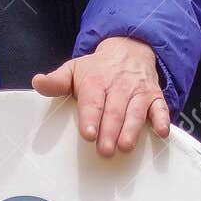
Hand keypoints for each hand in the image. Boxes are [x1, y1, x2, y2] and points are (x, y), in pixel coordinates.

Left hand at [33, 36, 169, 157]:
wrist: (128, 49)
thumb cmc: (97, 68)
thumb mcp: (74, 69)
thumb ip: (56, 81)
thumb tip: (37, 82)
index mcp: (95, 82)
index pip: (92, 101)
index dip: (90, 118)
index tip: (89, 133)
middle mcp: (118, 87)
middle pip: (114, 111)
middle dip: (110, 131)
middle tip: (104, 150)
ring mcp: (138, 92)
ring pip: (136, 111)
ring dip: (132, 129)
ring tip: (126, 146)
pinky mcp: (154, 97)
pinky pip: (160, 107)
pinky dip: (162, 119)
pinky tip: (161, 132)